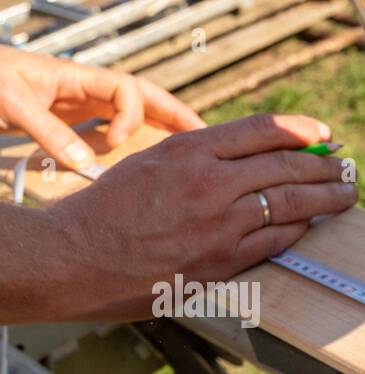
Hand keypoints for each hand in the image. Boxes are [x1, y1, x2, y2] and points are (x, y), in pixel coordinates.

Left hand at [0, 47, 202, 172]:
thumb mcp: (12, 103)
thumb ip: (48, 131)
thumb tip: (86, 165)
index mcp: (77, 77)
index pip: (128, 90)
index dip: (131, 118)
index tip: (116, 144)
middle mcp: (83, 89)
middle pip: (143, 99)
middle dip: (175, 118)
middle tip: (206, 141)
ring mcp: (77, 104)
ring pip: (130, 115)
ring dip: (158, 132)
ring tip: (185, 155)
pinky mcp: (66, 120)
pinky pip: (107, 130)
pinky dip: (127, 145)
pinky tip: (135, 166)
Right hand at [42, 113, 357, 320]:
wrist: (77, 258)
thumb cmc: (107, 212)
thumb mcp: (150, 163)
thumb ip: (199, 158)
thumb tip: (248, 157)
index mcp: (189, 151)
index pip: (261, 131)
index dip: (301, 130)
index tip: (323, 133)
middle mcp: (210, 182)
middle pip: (285, 165)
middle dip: (325, 165)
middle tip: (346, 168)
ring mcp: (221, 222)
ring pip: (292, 202)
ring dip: (327, 198)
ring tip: (347, 195)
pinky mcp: (224, 259)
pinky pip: (277, 239)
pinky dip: (301, 230)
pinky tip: (314, 225)